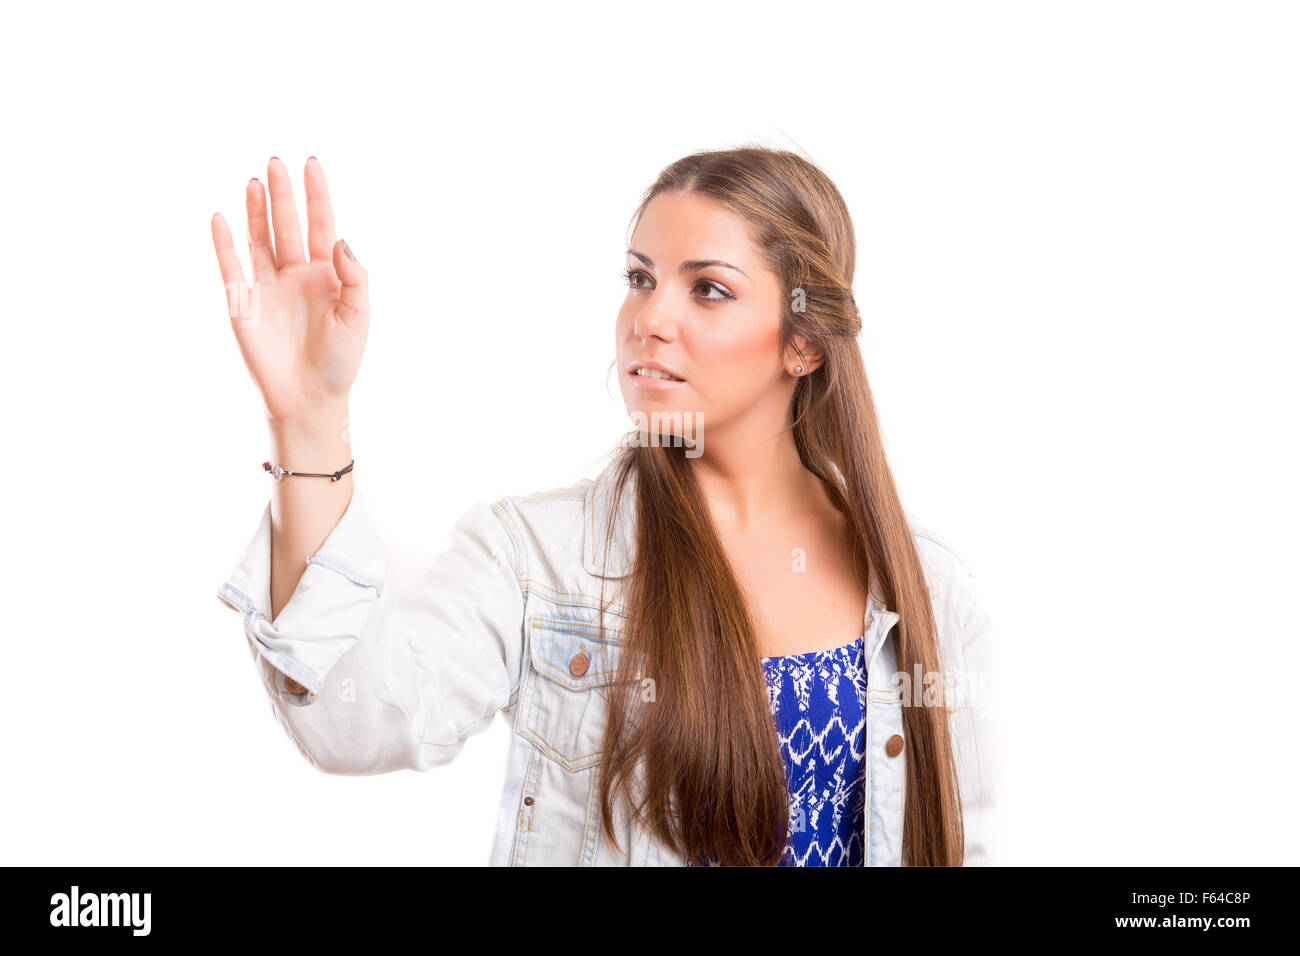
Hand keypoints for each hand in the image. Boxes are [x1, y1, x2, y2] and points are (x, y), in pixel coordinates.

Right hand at [210, 156, 368, 425]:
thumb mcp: (358, 316)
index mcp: (327, 275)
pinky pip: (231, 267)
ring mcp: (268, 286)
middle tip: (277, 162)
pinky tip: (221, 218)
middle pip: (288, 224)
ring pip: (261, 239)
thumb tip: (340, 239)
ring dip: (257, 211)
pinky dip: (224, 243)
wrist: (309, 397)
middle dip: (284, 194)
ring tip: (256, 181)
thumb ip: (354, 277)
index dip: (317, 195)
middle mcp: (296, 274)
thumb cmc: (340, 360)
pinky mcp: (243, 303)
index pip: (321, 225)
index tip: (312, 164)